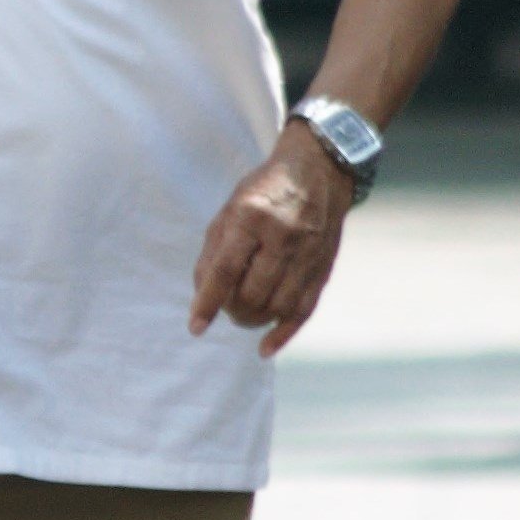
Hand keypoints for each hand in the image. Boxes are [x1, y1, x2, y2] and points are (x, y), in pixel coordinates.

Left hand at [189, 133, 355, 357]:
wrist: (319, 171)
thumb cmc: (265, 191)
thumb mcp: (231, 208)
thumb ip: (214, 250)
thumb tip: (202, 295)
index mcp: (252, 217)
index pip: (226, 269)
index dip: (209, 302)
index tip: (196, 326)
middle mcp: (283, 237)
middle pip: (253, 293)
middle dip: (232, 310)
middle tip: (225, 308)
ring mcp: (307, 254)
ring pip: (278, 307)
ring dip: (254, 321)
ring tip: (242, 315)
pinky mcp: (323, 268)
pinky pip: (304, 310)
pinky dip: (283, 333)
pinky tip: (265, 348)